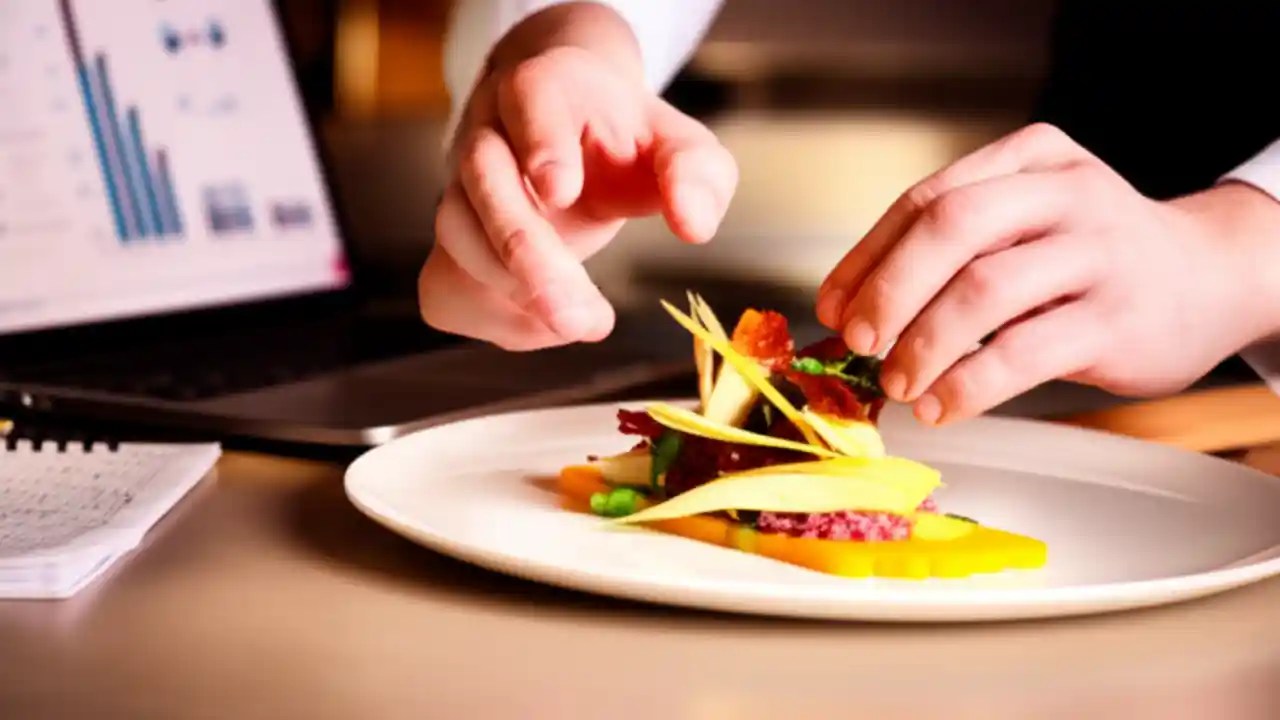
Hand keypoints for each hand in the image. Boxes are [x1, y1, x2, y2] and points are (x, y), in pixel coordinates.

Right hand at [419, 4, 735, 349]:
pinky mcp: (452, 234)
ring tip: (581, 323)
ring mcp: (459, 181)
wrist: (564, 125)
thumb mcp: (675, 143)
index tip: (562, 191)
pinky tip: (543, 322)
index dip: (543, 143)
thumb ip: (696, 175)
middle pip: (486, 181)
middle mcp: (491, 129)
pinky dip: (491, 316)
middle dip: (528, 256)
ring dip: (516, 294)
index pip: (533, 99)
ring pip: (460, 235)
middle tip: (582, 319)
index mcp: (549, 87)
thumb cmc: (623, 140)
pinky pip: (448, 283)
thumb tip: (694, 226)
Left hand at [816, 123, 1279, 424]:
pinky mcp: (1114, 319)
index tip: (833, 306)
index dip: (868, 257)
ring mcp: (1096, 253)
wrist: (1209, 277)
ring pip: (984, 290)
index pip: (927, 199)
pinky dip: (968, 384)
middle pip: (950, 227)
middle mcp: (1064, 194)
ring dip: (923, 344)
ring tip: (898, 381)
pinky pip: (1023, 351)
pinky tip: (942, 405)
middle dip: (889, 290)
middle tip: (859, 341)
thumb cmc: (1092, 257)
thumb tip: (847, 312)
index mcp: (1029, 159)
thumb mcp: (1027, 225)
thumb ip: (951, 253)